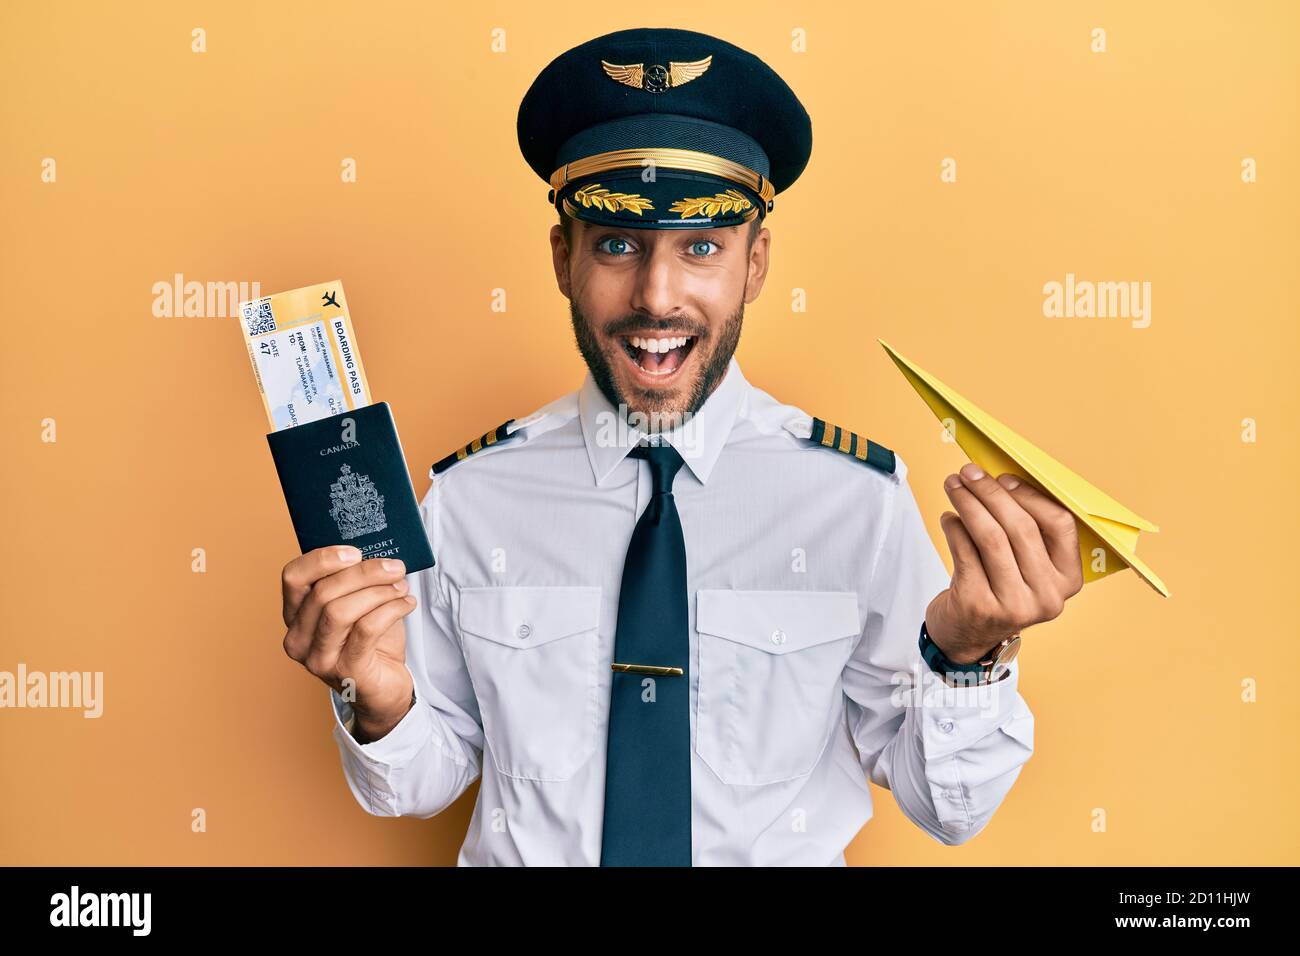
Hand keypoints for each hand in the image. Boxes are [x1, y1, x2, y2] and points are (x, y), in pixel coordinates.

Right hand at [281, 547, 417, 740]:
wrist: (385, 689)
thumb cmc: (370, 642)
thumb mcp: (356, 605)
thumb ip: (353, 580)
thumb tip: (374, 548)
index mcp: (295, 616)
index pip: (293, 578)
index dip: (322, 559)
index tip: (355, 551)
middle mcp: (298, 640)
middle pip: (323, 592)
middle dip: (364, 573)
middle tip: (394, 567)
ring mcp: (319, 659)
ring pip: (341, 611)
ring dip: (378, 592)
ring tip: (401, 586)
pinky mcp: (347, 672)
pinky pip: (367, 629)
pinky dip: (391, 609)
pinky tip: (407, 603)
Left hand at [925, 463, 1083, 663]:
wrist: (966, 636)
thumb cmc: (997, 590)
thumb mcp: (1024, 568)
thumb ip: (1023, 532)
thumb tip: (999, 481)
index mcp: (1068, 580)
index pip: (1060, 524)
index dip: (1030, 496)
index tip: (1003, 478)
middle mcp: (1047, 596)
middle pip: (1021, 527)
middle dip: (990, 492)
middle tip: (968, 473)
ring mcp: (1014, 604)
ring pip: (991, 537)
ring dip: (968, 504)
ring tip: (953, 486)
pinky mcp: (979, 605)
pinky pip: (965, 552)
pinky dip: (954, 527)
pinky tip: (948, 517)